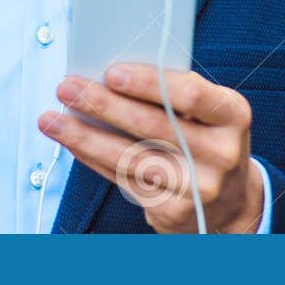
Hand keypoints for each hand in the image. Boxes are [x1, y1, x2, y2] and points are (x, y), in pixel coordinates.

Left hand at [38, 63, 262, 232]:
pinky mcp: (173, 212)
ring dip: (83, 136)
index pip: (190, 93)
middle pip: (151, 126)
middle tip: (67, 88)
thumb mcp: (208, 111)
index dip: (148, 82)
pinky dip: (92, 159)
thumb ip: (171, 92)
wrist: (231, 203)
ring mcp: (198, 188)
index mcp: (233, 115)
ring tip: (51, 119)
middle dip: (102, 104)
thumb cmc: (207, 139)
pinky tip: (72, 143)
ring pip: (129, 158)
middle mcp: (221, 154)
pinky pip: (123, 180)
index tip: (111, 72)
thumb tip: (107, 74)